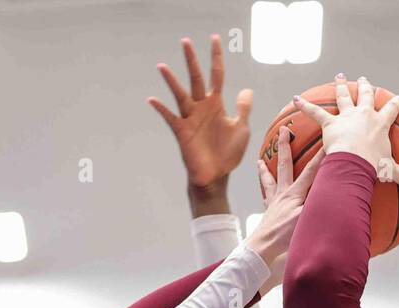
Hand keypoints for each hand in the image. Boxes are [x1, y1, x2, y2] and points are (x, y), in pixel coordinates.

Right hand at [148, 35, 252, 206]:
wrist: (216, 177)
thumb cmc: (227, 154)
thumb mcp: (241, 128)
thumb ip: (243, 108)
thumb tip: (246, 89)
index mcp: (216, 104)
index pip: (216, 75)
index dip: (216, 57)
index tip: (215, 38)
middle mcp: (201, 107)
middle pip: (195, 78)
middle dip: (191, 60)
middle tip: (185, 41)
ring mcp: (190, 119)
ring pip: (180, 94)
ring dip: (171, 81)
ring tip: (162, 66)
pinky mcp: (182, 133)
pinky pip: (170, 118)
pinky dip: (161, 109)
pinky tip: (152, 100)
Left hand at [244, 128, 324, 264]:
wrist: (262, 249)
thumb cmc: (284, 236)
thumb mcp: (307, 219)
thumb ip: (319, 204)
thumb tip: (334, 195)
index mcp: (294, 194)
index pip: (311, 170)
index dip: (322, 155)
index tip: (328, 140)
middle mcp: (282, 194)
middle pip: (284, 165)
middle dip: (285, 146)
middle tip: (284, 131)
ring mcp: (273, 202)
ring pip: (269, 180)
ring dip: (265, 169)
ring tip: (259, 160)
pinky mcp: (268, 213)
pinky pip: (266, 198)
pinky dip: (265, 192)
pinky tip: (265, 193)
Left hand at [293, 73, 398, 189]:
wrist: (355, 161)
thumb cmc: (373, 165)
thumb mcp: (390, 170)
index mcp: (380, 124)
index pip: (391, 110)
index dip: (395, 104)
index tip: (397, 98)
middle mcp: (364, 115)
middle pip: (366, 96)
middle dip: (366, 87)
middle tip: (365, 80)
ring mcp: (346, 117)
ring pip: (343, 97)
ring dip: (341, 86)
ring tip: (339, 76)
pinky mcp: (329, 124)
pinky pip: (315, 112)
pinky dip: (304, 106)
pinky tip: (295, 99)